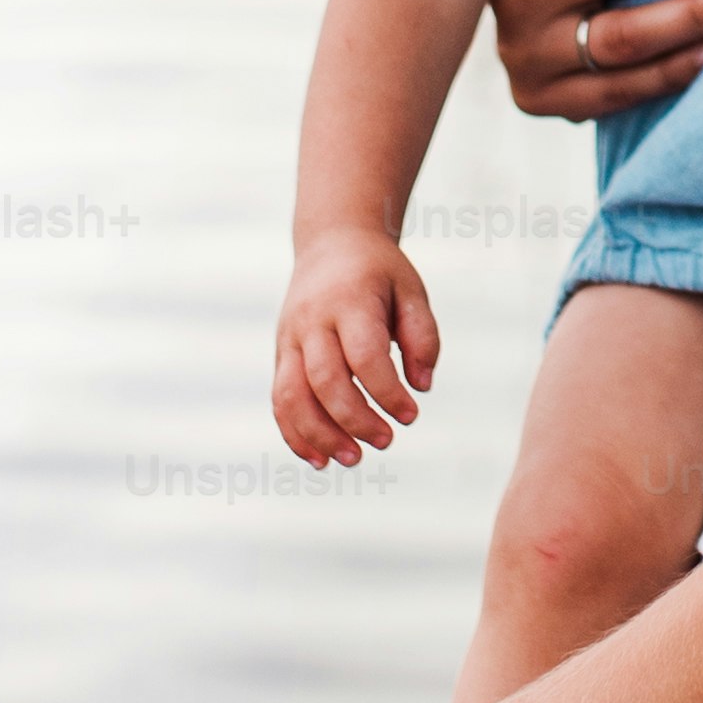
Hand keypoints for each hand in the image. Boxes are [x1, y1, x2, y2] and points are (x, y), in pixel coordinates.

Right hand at [272, 228, 437, 465]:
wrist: (330, 243)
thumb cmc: (379, 272)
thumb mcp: (412, 290)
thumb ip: (423, 336)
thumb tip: (422, 386)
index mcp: (350, 301)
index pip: (365, 356)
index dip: (387, 392)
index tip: (412, 415)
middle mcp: (312, 321)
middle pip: (324, 380)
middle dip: (354, 419)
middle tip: (386, 441)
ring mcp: (290, 339)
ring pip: (291, 395)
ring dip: (319, 435)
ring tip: (351, 459)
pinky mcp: (280, 354)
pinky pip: (279, 399)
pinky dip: (294, 433)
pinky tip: (319, 459)